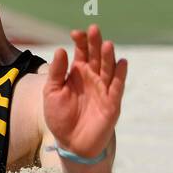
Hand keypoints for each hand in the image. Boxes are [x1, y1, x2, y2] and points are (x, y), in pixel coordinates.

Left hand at [43, 24, 127, 159]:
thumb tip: (61, 49)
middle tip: (94, 29)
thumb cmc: (59, 116)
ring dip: (108, 57)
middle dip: (96, 43)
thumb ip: (56, 72)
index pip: (82, 52)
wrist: (70, 143)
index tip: (76, 32)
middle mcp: (92, 78)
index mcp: (77, 73)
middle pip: (96, 56)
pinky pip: (117, 86)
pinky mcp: (112, 103)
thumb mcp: (51, 92)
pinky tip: (121, 62)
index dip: (81, 41)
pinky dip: (120, 75)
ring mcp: (103, 89)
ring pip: (108, 69)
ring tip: (107, 45)